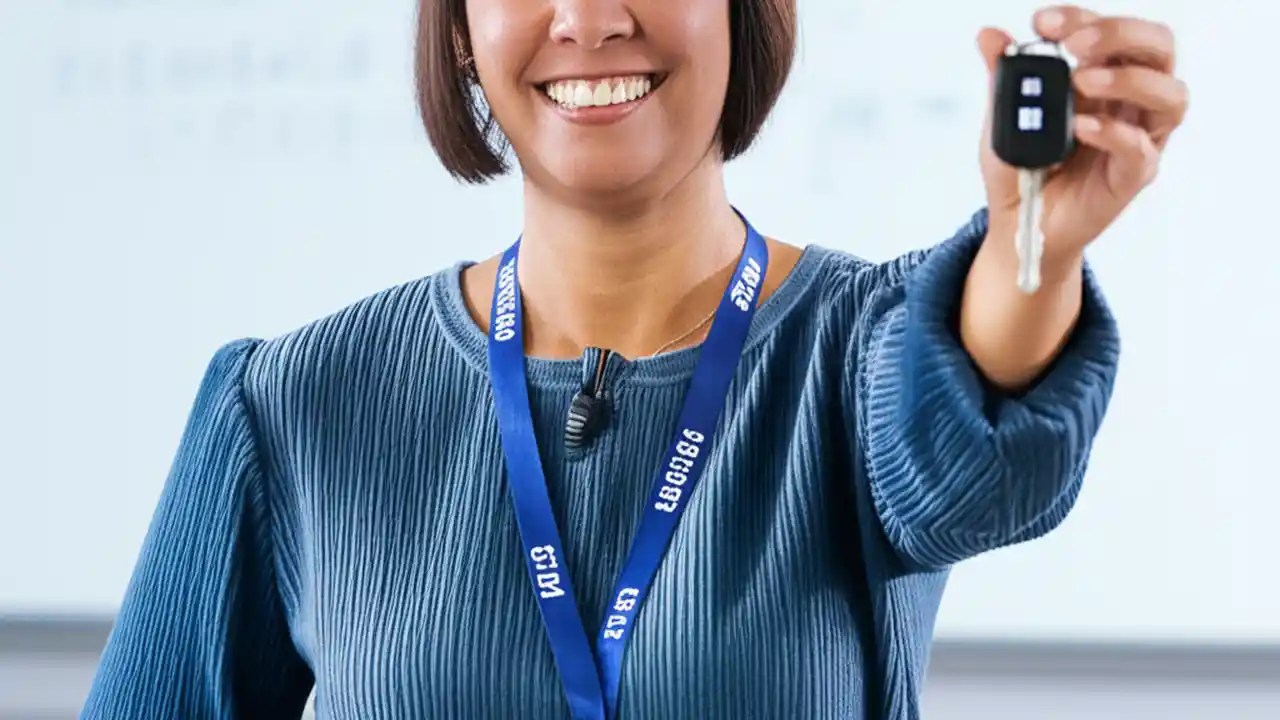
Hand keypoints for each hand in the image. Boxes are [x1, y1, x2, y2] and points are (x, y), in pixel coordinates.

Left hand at [976, 5, 1189, 278]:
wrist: (1017, 225)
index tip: (1042, 23)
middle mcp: (1129, 102)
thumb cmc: (1021, 168)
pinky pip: (1140, 149)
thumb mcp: (1004, 118)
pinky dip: (1113, 133)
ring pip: (1170, 95)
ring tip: (1082, 81)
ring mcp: (1137, 139)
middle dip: (1120, 34)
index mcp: (1104, 77)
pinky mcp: (1131, 177)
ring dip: (1128, 79)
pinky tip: (1081, 127)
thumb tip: (989, 36)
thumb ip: (1003, 78)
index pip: (1114, 32)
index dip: (1083, 18)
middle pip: (1159, 49)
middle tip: (1076, 43)